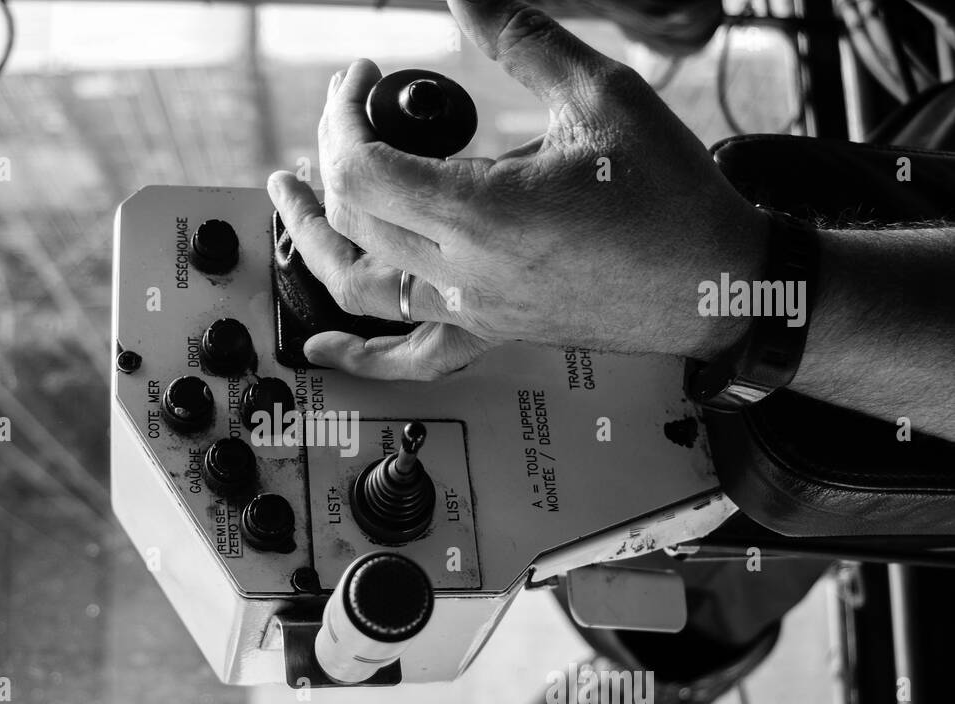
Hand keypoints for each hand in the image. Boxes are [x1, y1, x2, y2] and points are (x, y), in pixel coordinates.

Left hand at [265, 0, 768, 380]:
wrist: (717, 283)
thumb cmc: (672, 197)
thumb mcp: (603, 96)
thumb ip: (524, 39)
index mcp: (485, 214)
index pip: (363, 168)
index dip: (342, 114)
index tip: (360, 77)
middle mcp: (465, 273)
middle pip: (351, 219)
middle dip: (328, 154)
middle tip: (342, 110)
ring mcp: (472, 311)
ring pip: (358, 288)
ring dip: (314, 240)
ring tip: (293, 199)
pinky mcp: (488, 331)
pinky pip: (409, 356)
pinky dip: (361, 353)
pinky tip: (322, 344)